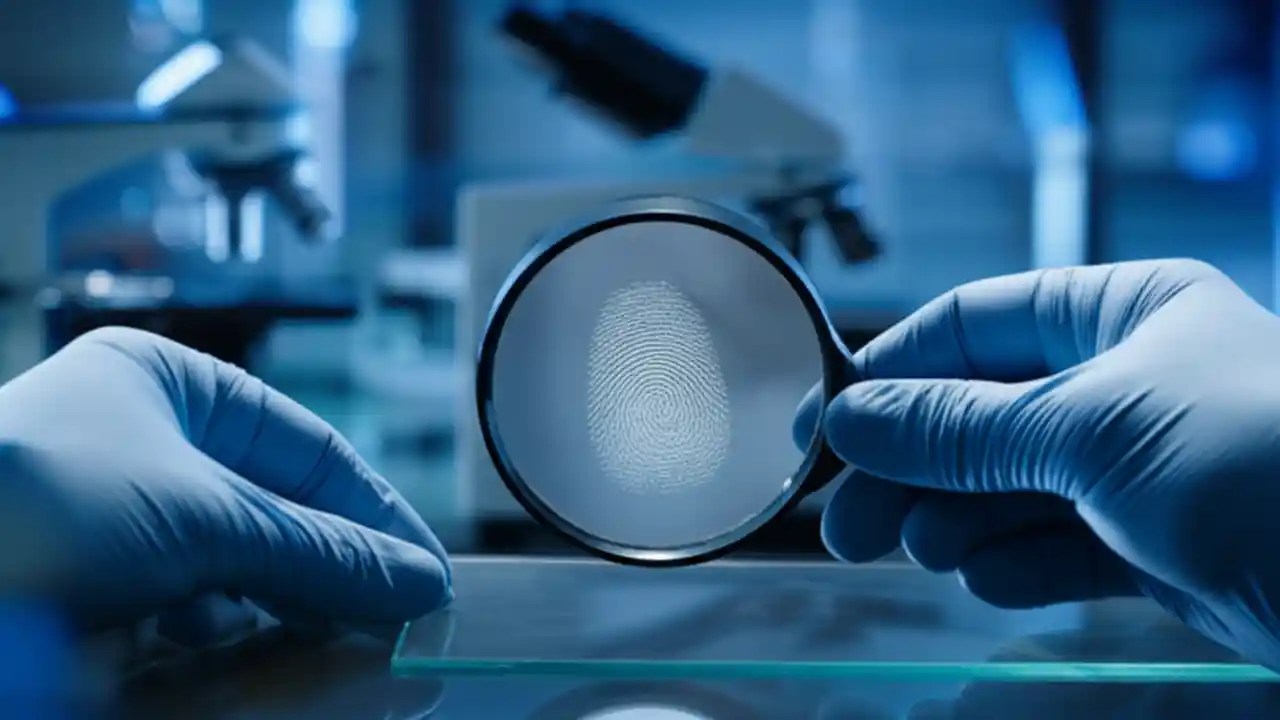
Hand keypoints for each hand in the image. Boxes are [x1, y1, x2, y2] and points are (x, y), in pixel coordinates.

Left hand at [0, 327, 449, 637]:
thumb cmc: (41, 501)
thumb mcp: (207, 519)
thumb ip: (321, 551)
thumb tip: (418, 581)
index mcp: (168, 379)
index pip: (307, 444)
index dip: (372, 509)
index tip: (423, 571)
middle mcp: (141, 434)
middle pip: (274, 502)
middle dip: (330, 561)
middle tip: (392, 617)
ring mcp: (111, 507)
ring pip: (233, 555)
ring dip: (281, 599)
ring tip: (330, 639)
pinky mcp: (88, 575)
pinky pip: (183, 598)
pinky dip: (220, 627)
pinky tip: (236, 649)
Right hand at [796, 260, 1279, 667]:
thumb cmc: (1257, 458)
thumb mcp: (1091, 426)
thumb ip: (962, 428)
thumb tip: (852, 419)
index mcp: (1122, 310)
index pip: (976, 324)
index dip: (895, 370)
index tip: (830, 421)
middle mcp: (1125, 379)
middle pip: (982, 414)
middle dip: (914, 465)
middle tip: (846, 519)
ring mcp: (1137, 467)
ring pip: (1010, 486)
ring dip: (958, 520)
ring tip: (917, 549)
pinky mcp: (1152, 545)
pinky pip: (1055, 545)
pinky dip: (1016, 564)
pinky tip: (989, 577)